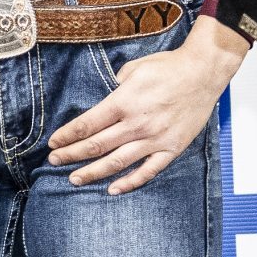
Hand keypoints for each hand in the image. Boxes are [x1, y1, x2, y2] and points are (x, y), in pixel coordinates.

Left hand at [47, 18, 246, 189]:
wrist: (203, 73)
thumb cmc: (168, 67)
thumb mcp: (133, 69)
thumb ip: (114, 88)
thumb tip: (102, 102)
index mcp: (123, 102)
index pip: (87, 124)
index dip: (67, 136)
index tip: (53, 144)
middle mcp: (136, 124)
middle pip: (96, 145)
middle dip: (71, 155)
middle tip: (53, 162)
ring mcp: (154, 139)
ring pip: (117, 162)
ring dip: (93, 172)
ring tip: (74, 179)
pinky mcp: (171, 148)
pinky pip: (148, 171)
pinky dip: (130, 182)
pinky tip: (113, 189)